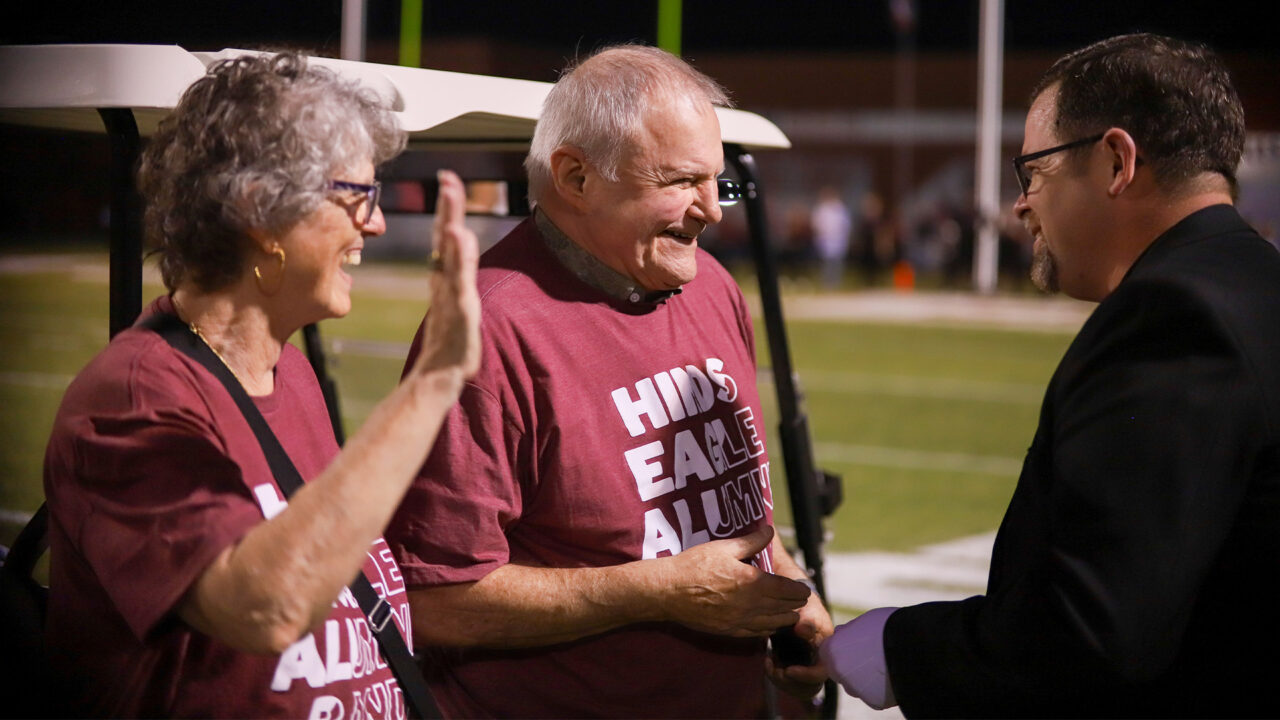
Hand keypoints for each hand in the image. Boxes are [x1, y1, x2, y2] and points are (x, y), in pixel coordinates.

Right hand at [412, 169, 480, 378]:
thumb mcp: (458, 303)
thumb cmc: (452, 341)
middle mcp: (446, 281)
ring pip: (452, 255)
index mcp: (447, 276)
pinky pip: (458, 281)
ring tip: (451, 198)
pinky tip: (458, 237)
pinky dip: (458, 259)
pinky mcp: (458, 311)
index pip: (448, 235)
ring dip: (451, 225)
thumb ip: (458, 276)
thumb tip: (458, 250)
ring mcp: (451, 294)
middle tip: (448, 179)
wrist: (440, 374)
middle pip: (447, 237)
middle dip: (449, 207)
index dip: (448, 208)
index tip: (449, 179)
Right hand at [660, 526, 811, 637]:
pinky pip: (755, 634)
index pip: (786, 590)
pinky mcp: (728, 631)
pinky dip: (767, 630)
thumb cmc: (695, 565)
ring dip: (784, 619)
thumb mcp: (724, 548)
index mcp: (753, 582)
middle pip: (783, 608)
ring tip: (791, 615)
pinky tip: (769, 627)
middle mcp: (751, 605)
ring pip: (772, 624)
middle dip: (795, 604)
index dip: (798, 590)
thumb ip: (751, 542)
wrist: (669, 591)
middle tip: (801, 600)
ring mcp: (740, 621)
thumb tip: (769, 531)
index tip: (805, 589)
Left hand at [766, 588, 833, 698]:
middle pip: (808, 688)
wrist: (798, 610)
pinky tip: (768, 661)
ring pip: (796, 688)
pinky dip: (774, 675)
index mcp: (827, 653)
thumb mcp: (810, 610)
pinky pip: (786, 683)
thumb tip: (802, 630)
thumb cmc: (807, 609)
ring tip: (770, 663)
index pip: (821, 673)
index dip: (806, 676)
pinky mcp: (796, 671)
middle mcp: (819, 665)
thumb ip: (808, 619)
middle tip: (775, 669)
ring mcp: (808, 670)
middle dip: (789, 682)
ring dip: (780, 680)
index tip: (788, 670)